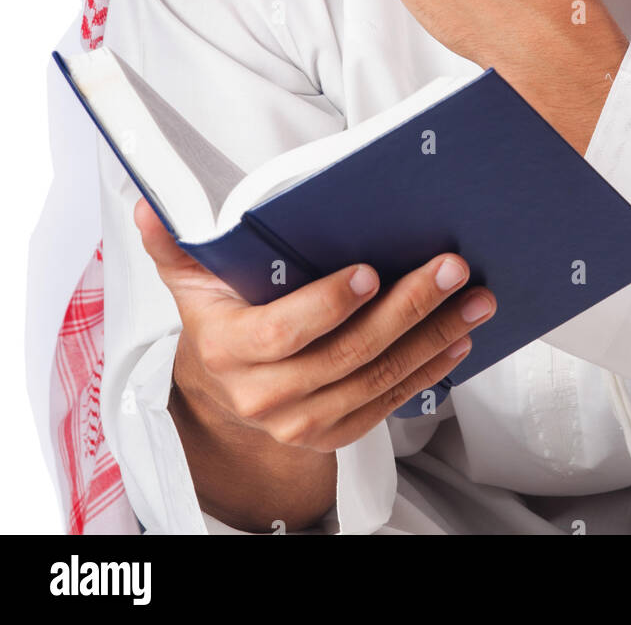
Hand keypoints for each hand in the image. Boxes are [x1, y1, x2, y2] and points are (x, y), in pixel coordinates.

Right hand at [134, 198, 496, 451]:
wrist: (224, 397)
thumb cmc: (220, 322)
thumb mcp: (190, 284)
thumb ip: (175, 244)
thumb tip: (149, 203)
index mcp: (231, 352)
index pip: (283, 333)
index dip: (326, 306)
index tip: (368, 272)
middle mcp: (267, 397)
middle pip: (347, 354)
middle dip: (406, 307)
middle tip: (451, 267)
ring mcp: (305, 422)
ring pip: (379, 379)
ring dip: (434, 337)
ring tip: (475, 298)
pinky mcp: (336, 434)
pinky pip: (390, 404)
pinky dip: (430, 371)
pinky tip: (460, 339)